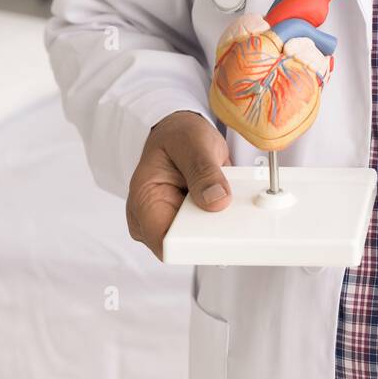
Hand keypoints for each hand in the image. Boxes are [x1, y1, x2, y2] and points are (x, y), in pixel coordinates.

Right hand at [126, 111, 231, 261]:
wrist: (181, 133)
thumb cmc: (177, 136)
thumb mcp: (191, 143)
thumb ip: (203, 171)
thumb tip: (218, 201)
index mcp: (144, 202)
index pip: (166, 243)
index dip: (194, 241)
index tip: (220, 226)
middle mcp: (155, 220)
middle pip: (188, 245)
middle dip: (214, 230)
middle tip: (233, 205)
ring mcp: (174, 224)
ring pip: (204, 241)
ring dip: (223, 222)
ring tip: (231, 195)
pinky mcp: (192, 223)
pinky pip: (213, 230)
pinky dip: (226, 217)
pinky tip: (232, 200)